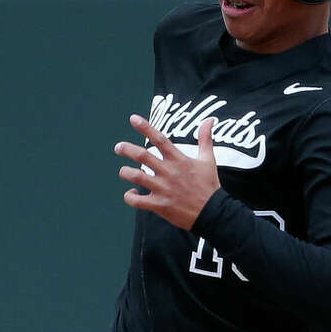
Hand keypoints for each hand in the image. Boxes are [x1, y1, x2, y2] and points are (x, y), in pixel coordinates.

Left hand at [114, 114, 221, 230]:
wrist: (212, 212)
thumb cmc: (208, 185)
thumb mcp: (208, 160)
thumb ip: (205, 139)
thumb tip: (210, 119)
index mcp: (179, 160)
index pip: (159, 139)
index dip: (145, 128)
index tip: (133, 119)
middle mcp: (168, 172)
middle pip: (142, 156)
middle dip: (127, 149)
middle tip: (118, 147)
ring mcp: (162, 189)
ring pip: (136, 177)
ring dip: (125, 172)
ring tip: (123, 171)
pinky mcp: (159, 205)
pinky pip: (136, 201)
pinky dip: (129, 196)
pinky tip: (131, 193)